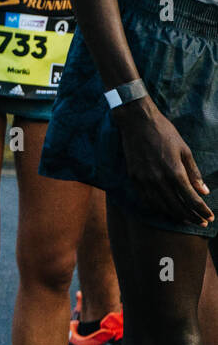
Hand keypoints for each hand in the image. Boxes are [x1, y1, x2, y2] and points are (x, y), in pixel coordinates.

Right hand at [114, 97, 213, 227]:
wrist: (137, 122)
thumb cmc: (164, 132)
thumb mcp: (185, 150)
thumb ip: (194, 173)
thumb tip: (204, 191)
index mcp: (174, 171)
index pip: (191, 199)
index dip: (202, 210)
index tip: (210, 217)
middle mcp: (158, 179)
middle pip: (176, 206)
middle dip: (191, 217)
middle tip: (201, 222)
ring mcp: (144, 180)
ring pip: (160, 206)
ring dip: (174, 215)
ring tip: (185, 219)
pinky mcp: (134, 177)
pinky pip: (146, 199)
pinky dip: (157, 207)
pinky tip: (165, 209)